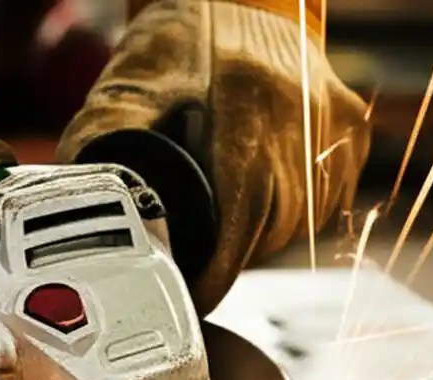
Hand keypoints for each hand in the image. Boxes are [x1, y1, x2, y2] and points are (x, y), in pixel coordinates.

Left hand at [57, 0, 370, 315]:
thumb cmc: (185, 34)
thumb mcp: (130, 82)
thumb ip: (100, 140)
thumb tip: (81, 207)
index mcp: (247, 110)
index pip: (239, 223)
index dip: (214, 272)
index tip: (190, 293)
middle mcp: (302, 122)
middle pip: (268, 231)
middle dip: (229, 253)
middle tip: (196, 249)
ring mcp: (335, 128)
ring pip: (299, 222)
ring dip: (260, 232)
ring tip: (227, 208)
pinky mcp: (352, 131)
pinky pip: (325, 199)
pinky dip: (292, 207)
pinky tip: (264, 187)